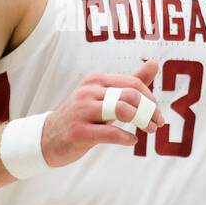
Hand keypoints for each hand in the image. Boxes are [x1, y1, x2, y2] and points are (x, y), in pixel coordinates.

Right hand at [40, 58, 164, 167]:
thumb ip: (130, 82)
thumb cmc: (82, 116)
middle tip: (157, 124)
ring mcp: (82, 111)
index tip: (158, 114)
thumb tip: (155, 63)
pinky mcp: (78, 131)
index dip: (151, 99)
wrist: (47, 138)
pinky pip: (109, 133)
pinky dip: (125, 137)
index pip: (133, 83)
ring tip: (148, 131)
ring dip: (142, 122)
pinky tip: (131, 141)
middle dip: (149, 111)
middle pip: (130, 95)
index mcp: (96, 80)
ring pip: (121, 110)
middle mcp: (88, 91)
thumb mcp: (105, 96)